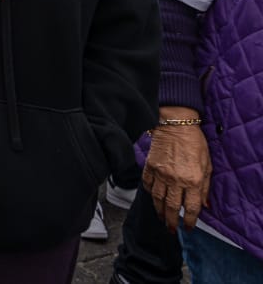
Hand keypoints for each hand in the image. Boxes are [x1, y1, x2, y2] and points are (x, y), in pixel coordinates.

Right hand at [144, 115, 210, 231]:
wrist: (175, 125)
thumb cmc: (194, 143)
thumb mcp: (207, 166)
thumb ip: (205, 187)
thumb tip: (204, 205)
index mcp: (192, 180)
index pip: (191, 207)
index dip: (190, 221)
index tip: (188, 227)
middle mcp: (175, 179)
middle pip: (172, 207)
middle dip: (171, 221)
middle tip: (171, 229)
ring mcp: (160, 173)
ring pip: (158, 199)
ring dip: (159, 211)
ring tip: (161, 218)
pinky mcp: (149, 167)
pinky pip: (148, 185)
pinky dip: (150, 194)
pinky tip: (154, 198)